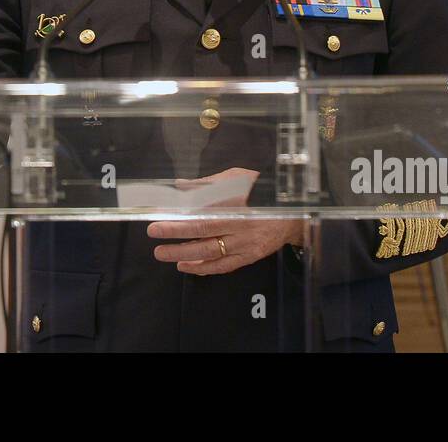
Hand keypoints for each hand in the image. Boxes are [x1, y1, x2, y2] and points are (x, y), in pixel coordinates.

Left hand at [147, 167, 304, 275]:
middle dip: (176, 232)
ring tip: (163, 253)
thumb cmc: (261, 192)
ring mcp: (245, 244)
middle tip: (154, 231)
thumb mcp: (236, 178)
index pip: (204, 206)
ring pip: (211, 252)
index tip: (161, 212)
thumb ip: (208, 184)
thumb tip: (180, 185)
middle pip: (204, 230)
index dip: (182, 211)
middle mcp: (241, 224)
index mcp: (237, 201)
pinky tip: (185, 266)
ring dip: (184, 254)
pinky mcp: (249, 257)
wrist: (293, 214)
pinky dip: (203, 268)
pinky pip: (223, 266)